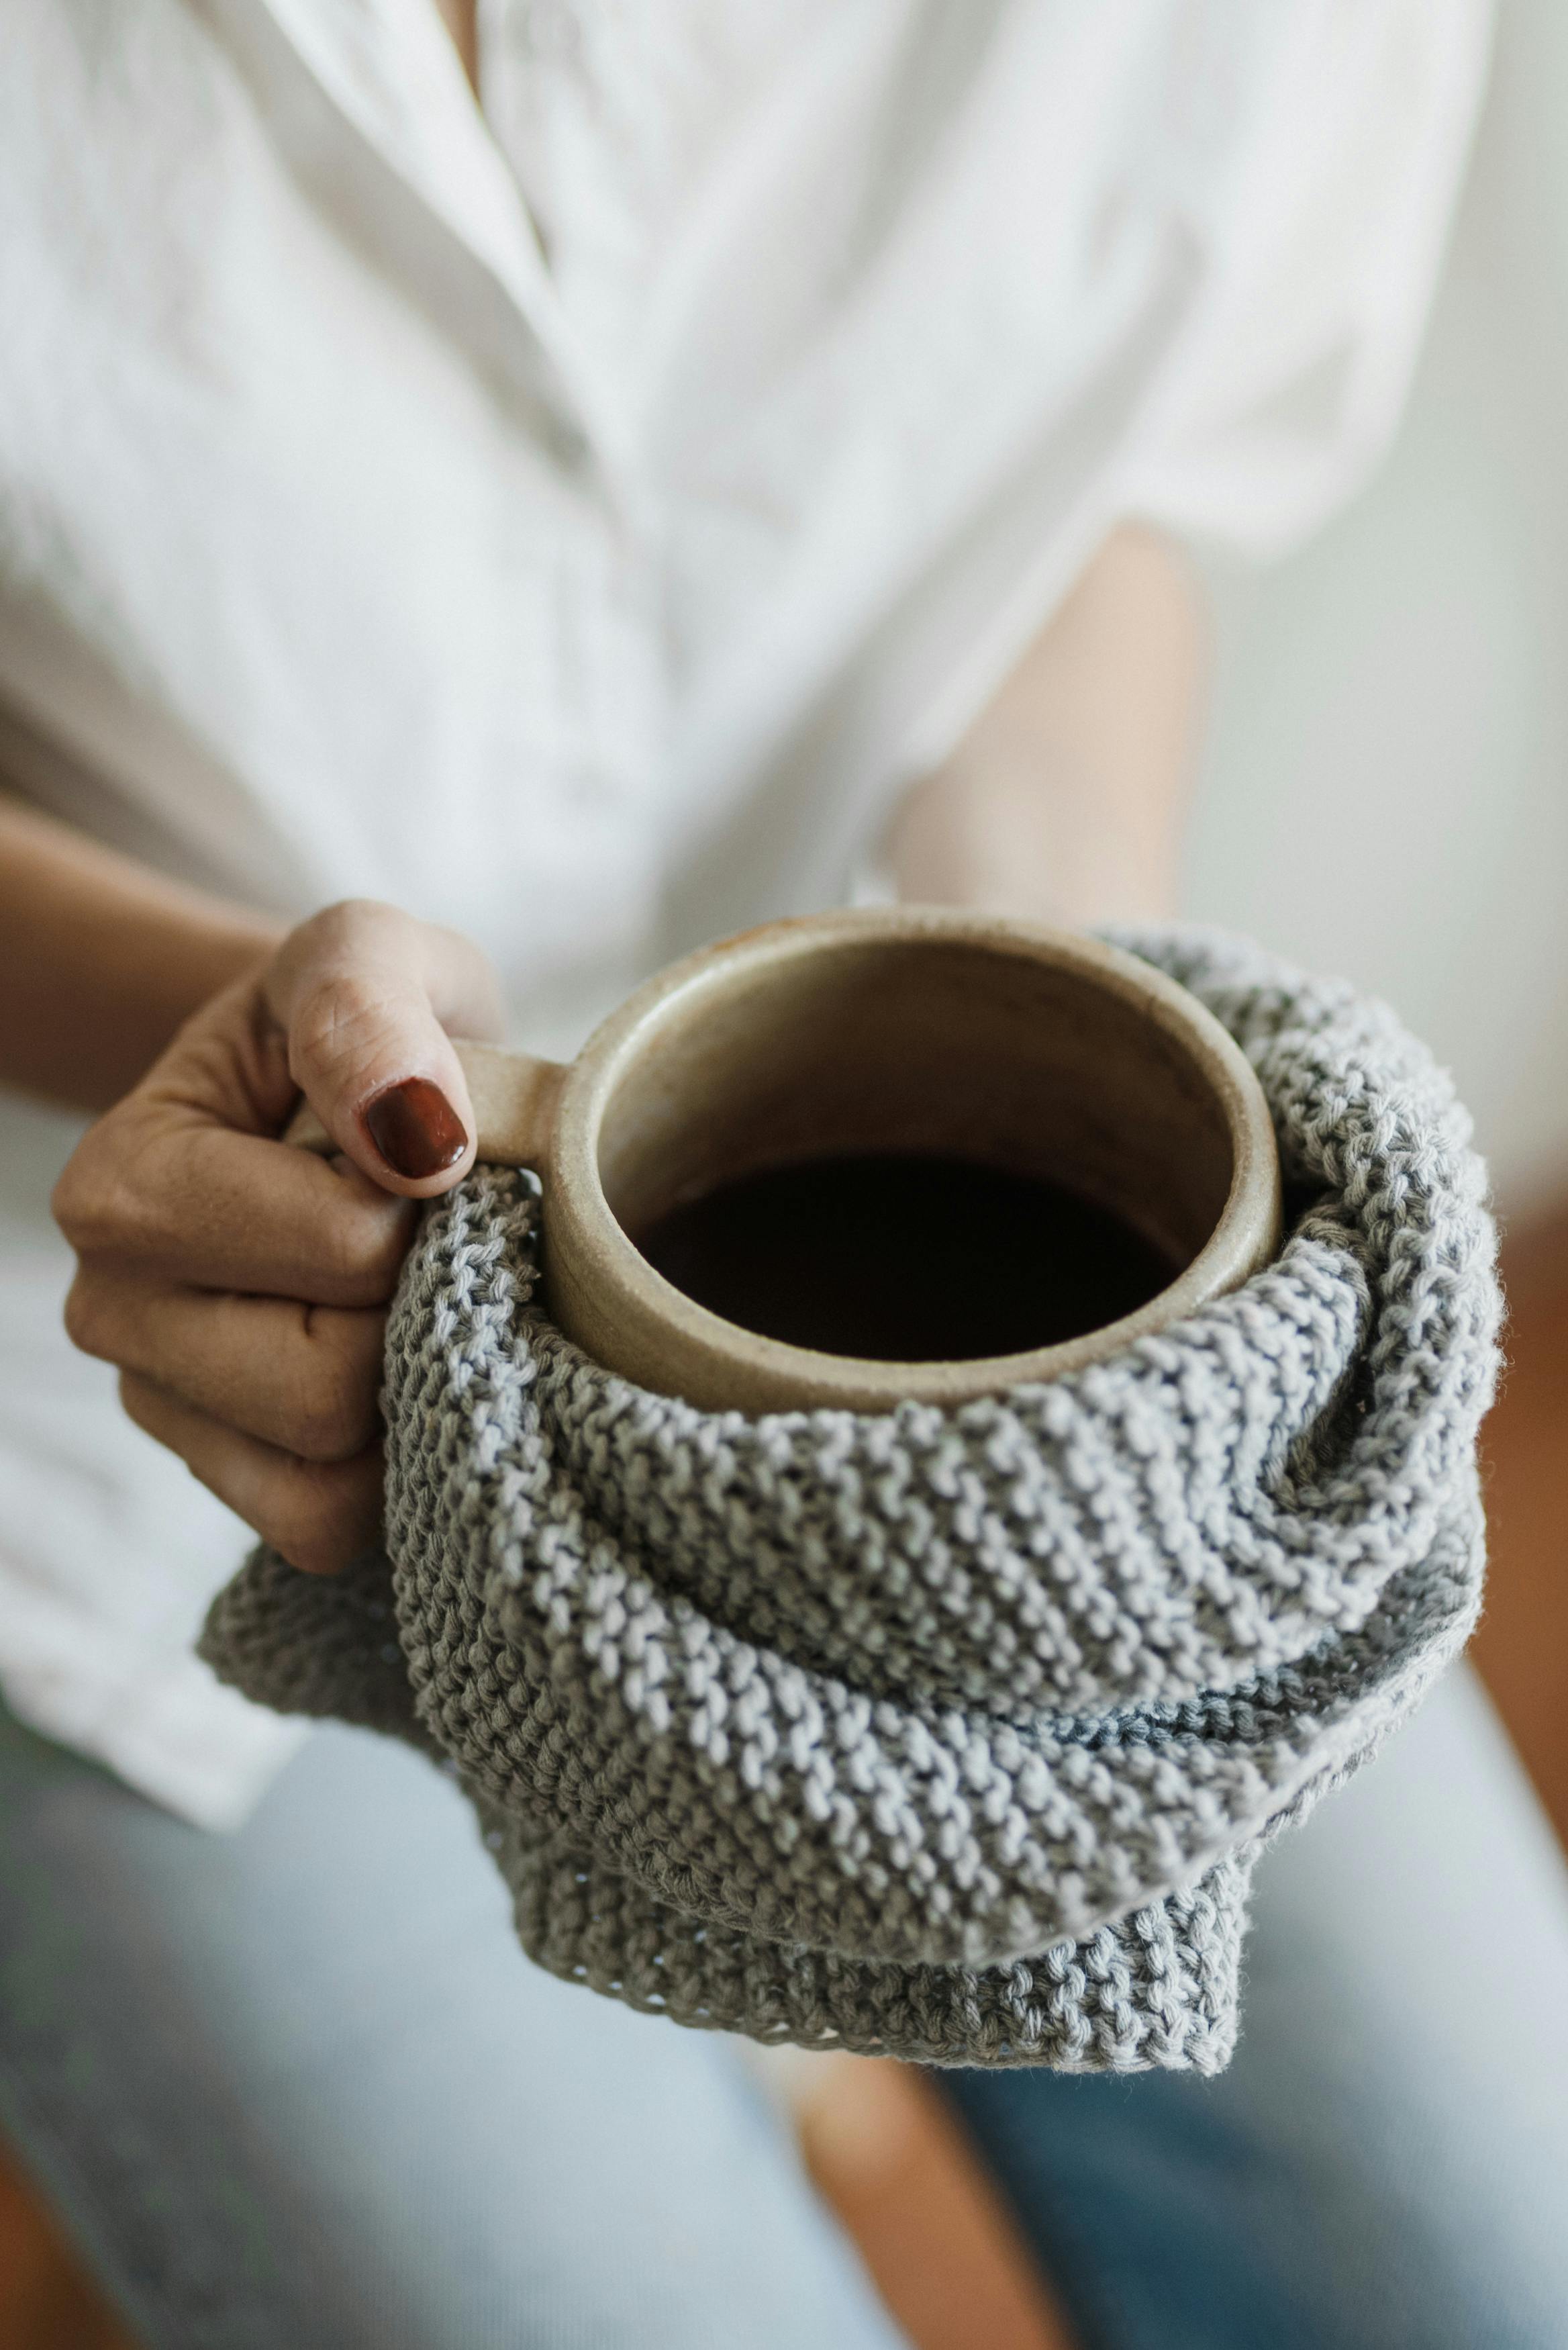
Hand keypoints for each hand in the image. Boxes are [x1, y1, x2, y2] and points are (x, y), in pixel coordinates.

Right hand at [52, 900, 503, 1572]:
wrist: (353, 1091)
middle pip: (330, 1389)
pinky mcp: (228, 1478)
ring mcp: (167, 1411)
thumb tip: (414, 1139)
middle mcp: (116, 1315)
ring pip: (334, 1478)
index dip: (426, 1203)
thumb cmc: (361, 1024)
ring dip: (413, 1385)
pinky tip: (404, 1367)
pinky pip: (330, 1526)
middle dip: (420, 1307)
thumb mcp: (365, 956)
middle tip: (423, 1232)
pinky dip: (395, 1463)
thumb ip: (369, 1009)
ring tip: (410, 1290)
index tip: (420, 1148)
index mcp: (123, 1187)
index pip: (345, 1252)